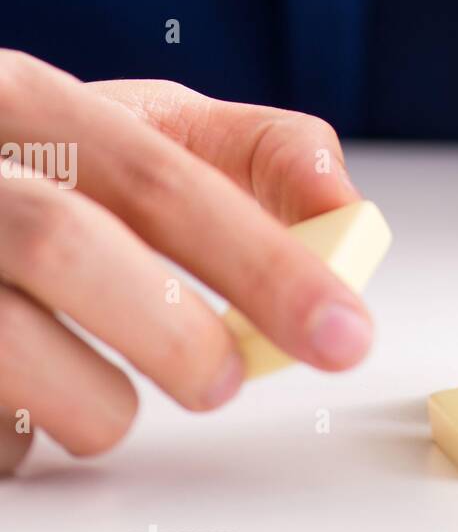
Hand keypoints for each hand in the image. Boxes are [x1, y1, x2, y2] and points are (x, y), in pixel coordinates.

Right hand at [0, 53, 371, 472]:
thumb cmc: (53, 163)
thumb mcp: (148, 128)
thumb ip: (258, 154)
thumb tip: (348, 212)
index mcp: (33, 101)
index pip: (166, 178)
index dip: (263, 261)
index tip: (341, 329)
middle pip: (69, 245)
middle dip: (174, 333)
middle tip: (226, 383)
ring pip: (4, 340)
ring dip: (91, 399)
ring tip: (116, 406)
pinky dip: (18, 430)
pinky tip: (29, 409)